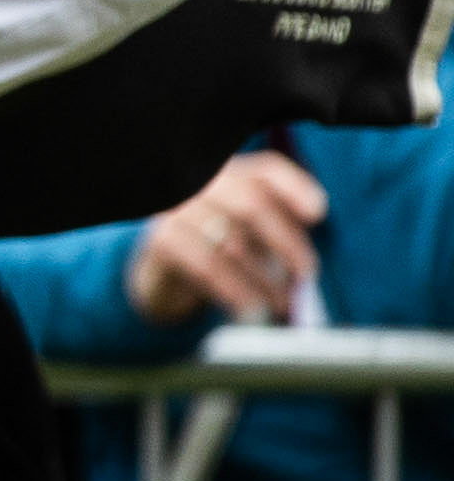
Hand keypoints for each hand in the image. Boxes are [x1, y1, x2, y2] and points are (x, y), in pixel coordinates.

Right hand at [131, 149, 326, 326]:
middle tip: (306, 275)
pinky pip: (207, 266)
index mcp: (232, 176)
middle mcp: (202, 185)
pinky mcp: (163, 239)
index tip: (318, 214)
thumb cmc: (219, 251)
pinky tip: (250, 308)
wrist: (164, 275)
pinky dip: (235, 290)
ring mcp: (178, 209)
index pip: (267, 171)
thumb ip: (280, 237)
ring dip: (264, 279)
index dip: (295, 188)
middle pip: (252, 202)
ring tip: (282, 304)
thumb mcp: (252, 234)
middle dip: (286, 241)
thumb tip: (307, 268)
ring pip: (232, 241)